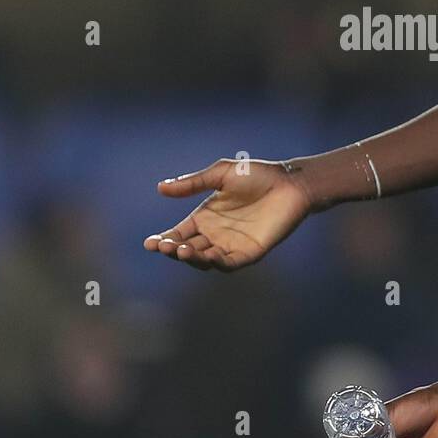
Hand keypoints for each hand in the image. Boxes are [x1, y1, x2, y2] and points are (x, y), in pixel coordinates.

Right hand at [144, 158, 311, 271]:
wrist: (288, 182)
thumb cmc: (256, 175)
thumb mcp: (220, 174)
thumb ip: (192, 183)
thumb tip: (160, 188)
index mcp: (204, 218)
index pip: (178, 234)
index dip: (163, 240)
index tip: (149, 244)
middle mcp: (214, 235)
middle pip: (187, 249)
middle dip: (173, 250)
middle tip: (164, 246)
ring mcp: (231, 245)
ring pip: (205, 259)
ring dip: (192, 258)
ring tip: (182, 250)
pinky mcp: (250, 252)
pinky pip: (229, 263)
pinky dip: (217, 262)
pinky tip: (209, 255)